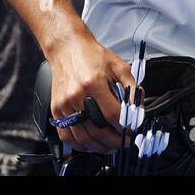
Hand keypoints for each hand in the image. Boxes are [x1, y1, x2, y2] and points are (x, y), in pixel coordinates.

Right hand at [47, 32, 134, 152]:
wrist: (67, 48)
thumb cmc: (92, 56)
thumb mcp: (118, 66)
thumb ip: (131, 87)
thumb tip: (137, 108)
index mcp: (93, 83)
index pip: (112, 114)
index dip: (125, 126)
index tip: (132, 130)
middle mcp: (77, 95)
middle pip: (98, 129)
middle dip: (115, 140)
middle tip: (124, 142)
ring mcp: (65, 104)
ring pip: (83, 136)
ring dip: (99, 146)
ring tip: (111, 145)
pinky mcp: (56, 110)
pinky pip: (67, 135)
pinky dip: (80, 145)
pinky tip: (91, 144)